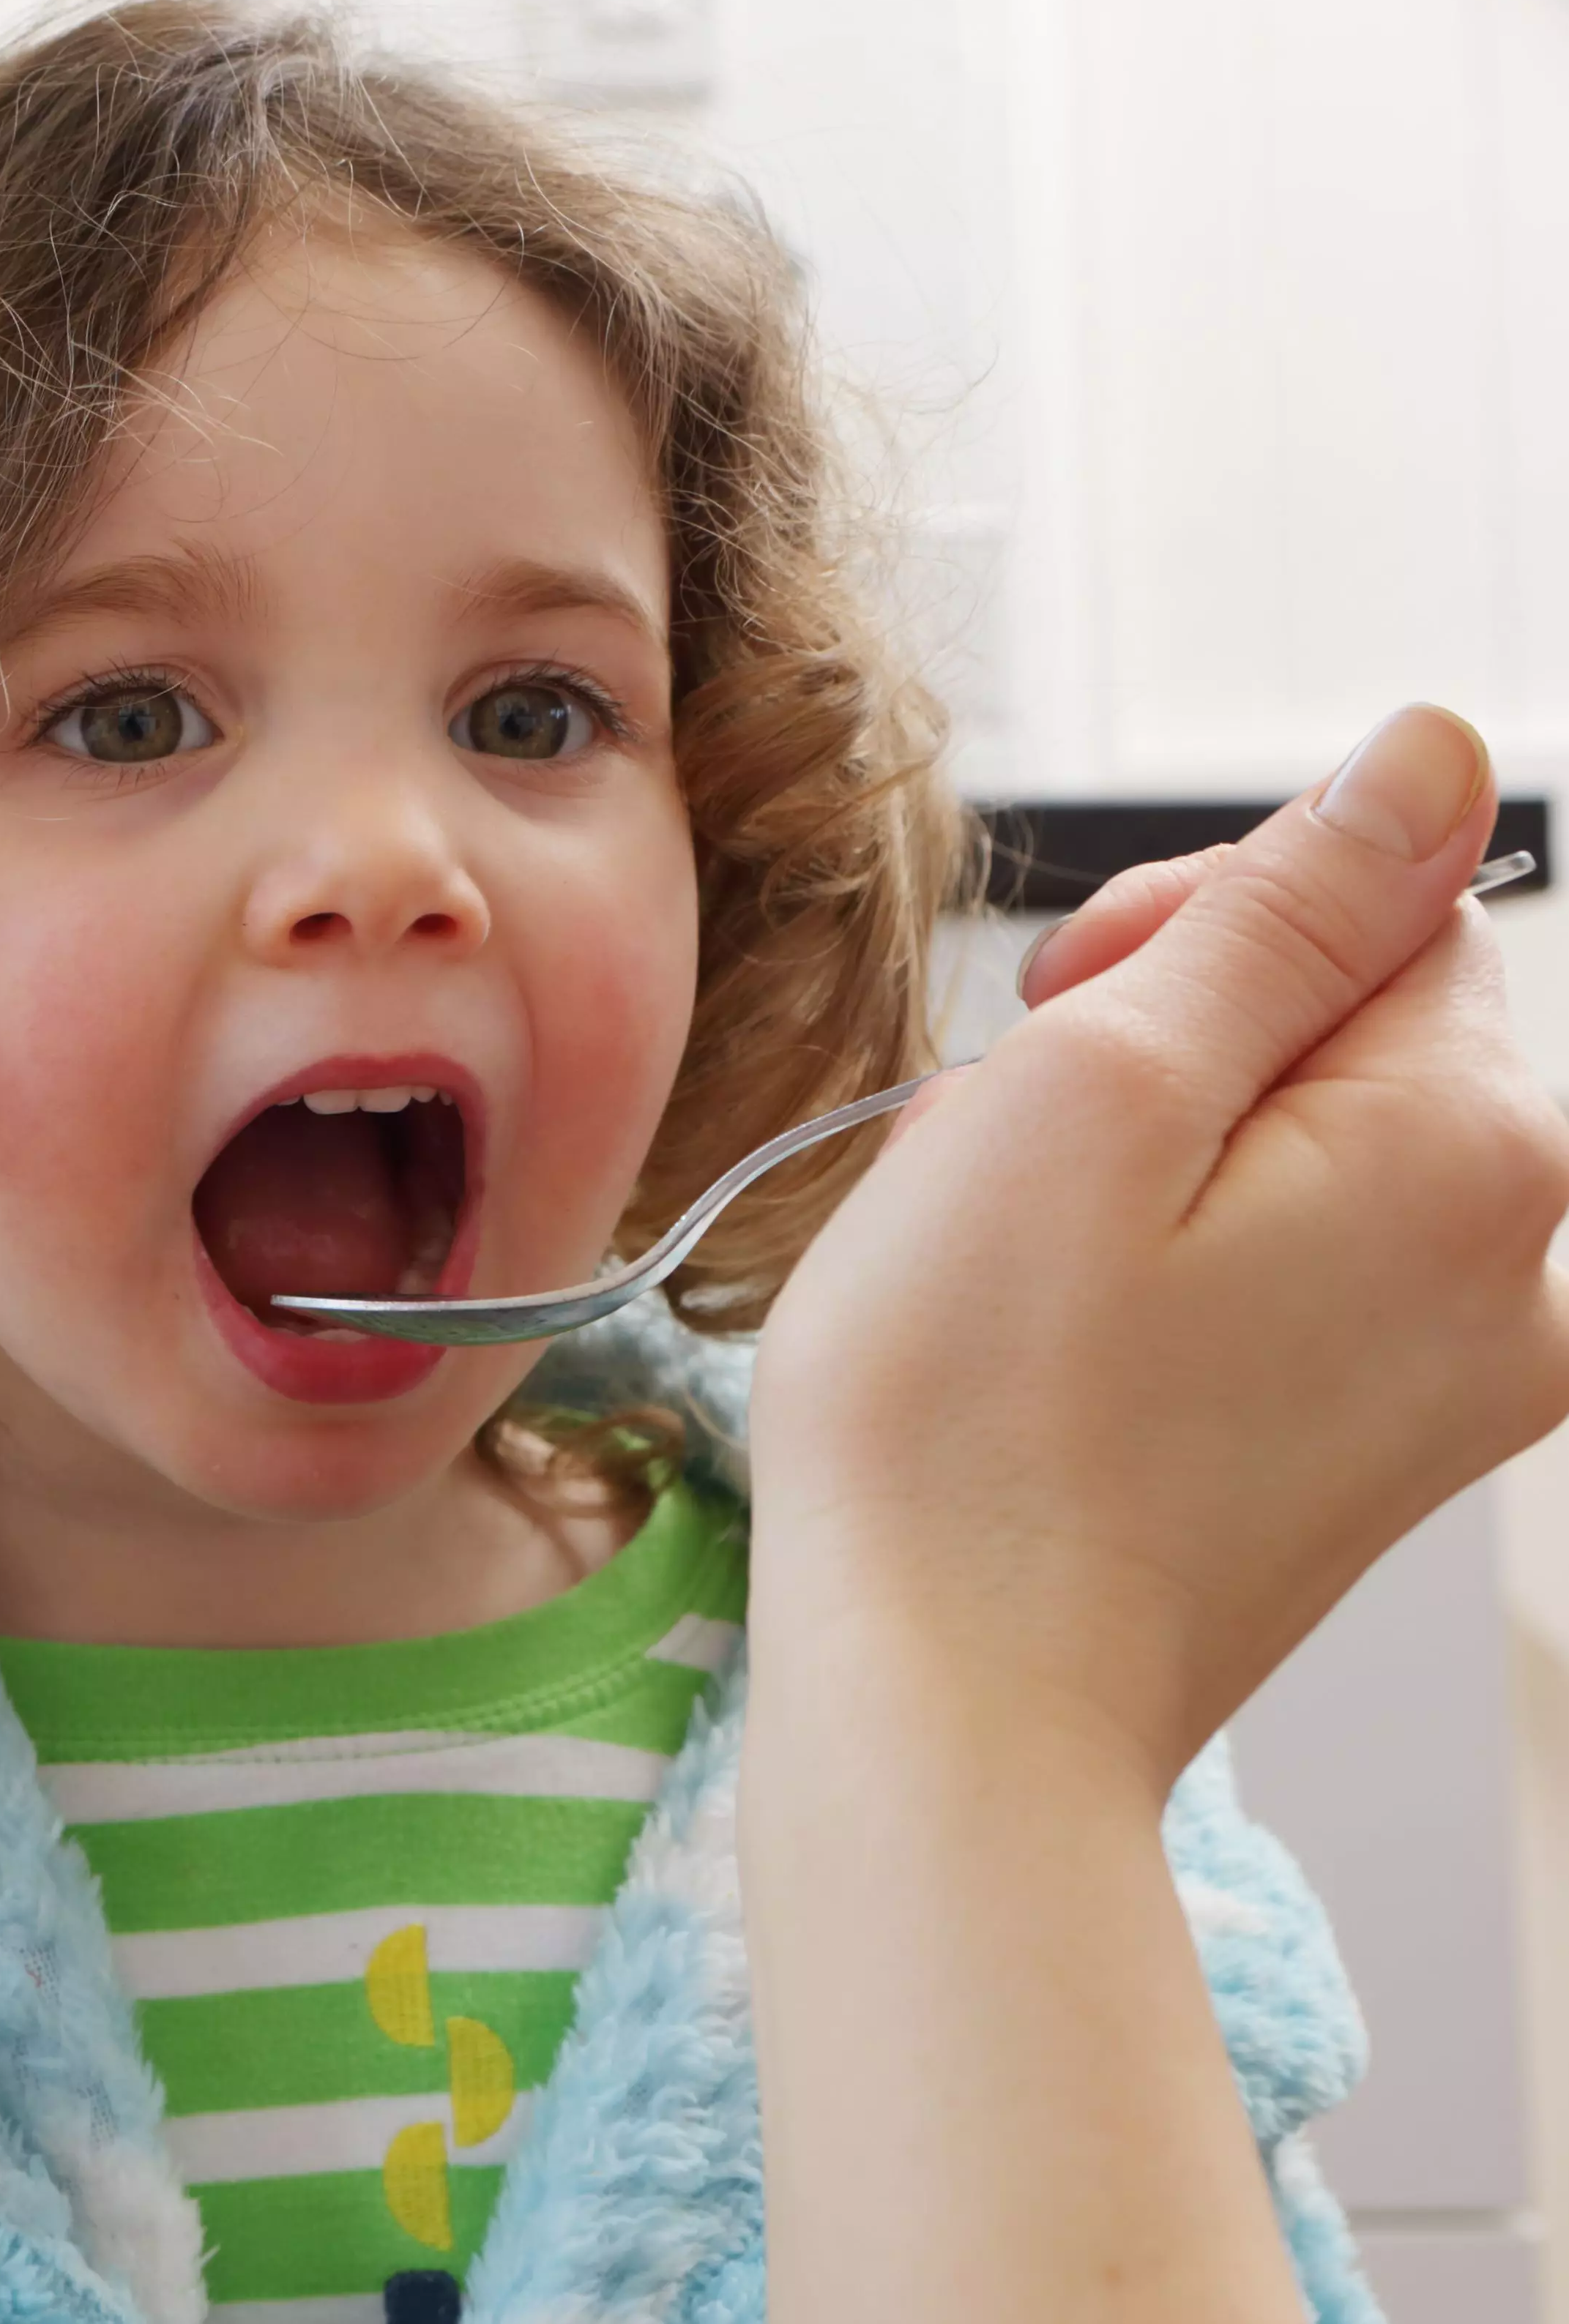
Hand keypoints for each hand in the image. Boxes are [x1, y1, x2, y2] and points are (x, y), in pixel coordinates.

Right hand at [752, 703, 1568, 1775]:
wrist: (949, 1708)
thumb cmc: (973, 1416)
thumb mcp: (1099, 1084)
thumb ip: (1289, 905)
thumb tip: (1435, 754)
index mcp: (1478, 1153)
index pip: (1381, 901)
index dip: (1193, 930)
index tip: (1062, 1032)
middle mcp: (1520, 1270)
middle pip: (1343, 1028)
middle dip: (1157, 1053)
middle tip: (1016, 1168)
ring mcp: (1454, 1381)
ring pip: (1292, 1151)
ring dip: (1137, 1163)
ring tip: (1018, 1272)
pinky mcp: (1367, 1455)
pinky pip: (1278, 1275)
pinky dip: (1155, 1272)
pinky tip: (1052, 1344)